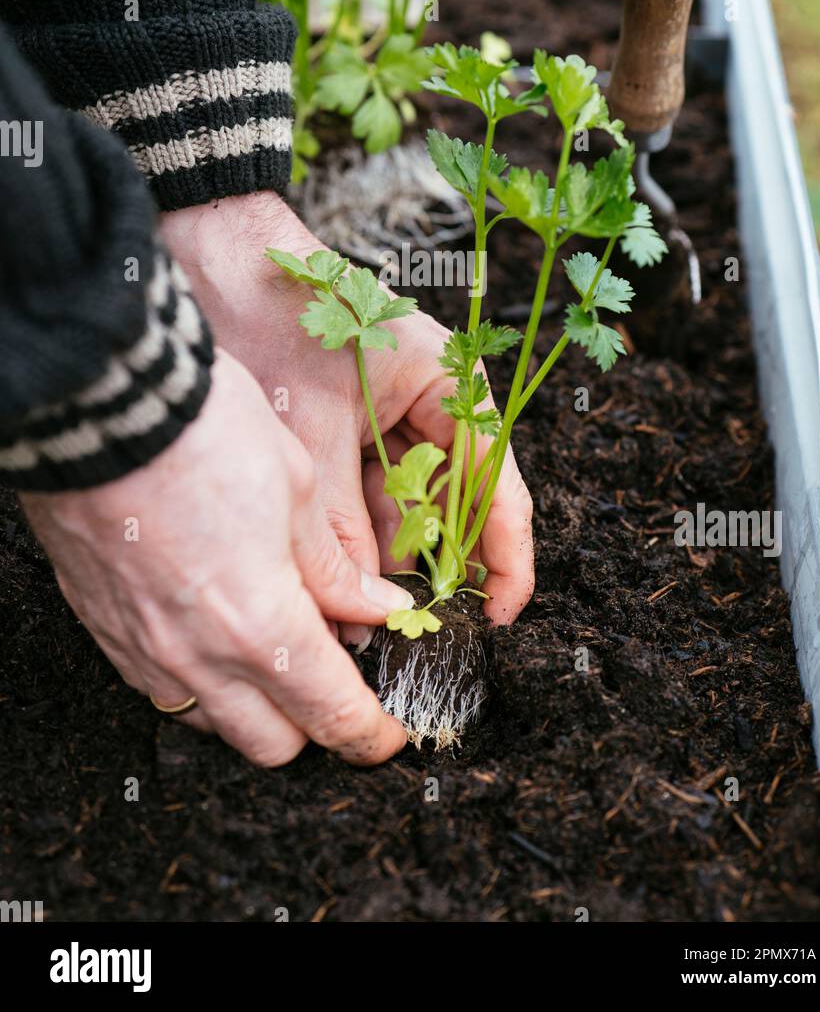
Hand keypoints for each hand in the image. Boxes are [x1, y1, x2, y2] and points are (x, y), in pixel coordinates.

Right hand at [20, 350, 410, 766]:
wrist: (105, 403)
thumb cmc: (206, 431)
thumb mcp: (297, 489)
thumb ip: (334, 567)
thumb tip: (375, 607)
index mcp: (262, 626)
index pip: (331, 715)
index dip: (370, 735)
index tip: (388, 733)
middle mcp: (199, 657)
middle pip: (271, 743)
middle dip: (313, 726)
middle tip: (337, 683)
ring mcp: (144, 648)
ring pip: (210, 722)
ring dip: (251, 705)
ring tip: (274, 652)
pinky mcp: (104, 627)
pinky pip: (158, 685)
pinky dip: (196, 677)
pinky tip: (214, 629)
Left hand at [160, 191, 534, 625]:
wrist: (218, 261)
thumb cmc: (280, 321)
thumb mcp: (315, 436)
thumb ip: (341, 528)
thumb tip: (360, 612)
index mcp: (452, 387)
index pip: (497, 486)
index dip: (504, 558)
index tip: (495, 616)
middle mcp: (434, 404)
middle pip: (455, 503)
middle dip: (433, 565)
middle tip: (413, 627)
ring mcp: (394, 417)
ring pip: (409, 505)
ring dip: (388, 556)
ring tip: (361, 612)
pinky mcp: (355, 428)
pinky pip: (371, 493)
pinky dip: (356, 532)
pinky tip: (338, 576)